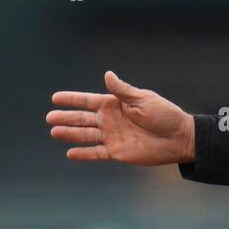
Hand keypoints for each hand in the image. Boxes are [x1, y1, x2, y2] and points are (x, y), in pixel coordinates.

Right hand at [46, 71, 194, 165]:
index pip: (88, 101)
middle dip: (66, 118)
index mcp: (115, 104)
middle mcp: (110, 120)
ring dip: (70, 134)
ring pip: (86, 135)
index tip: (55, 98)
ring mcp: (112, 136)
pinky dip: (84, 153)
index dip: (72, 99)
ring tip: (54, 132)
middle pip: (82, 119)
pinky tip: (70, 153)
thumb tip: (107, 74)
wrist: (178, 138)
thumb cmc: (164, 115)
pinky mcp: (117, 152)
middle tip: (49, 117)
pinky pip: (96, 153)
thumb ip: (122, 90)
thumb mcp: (143, 99)